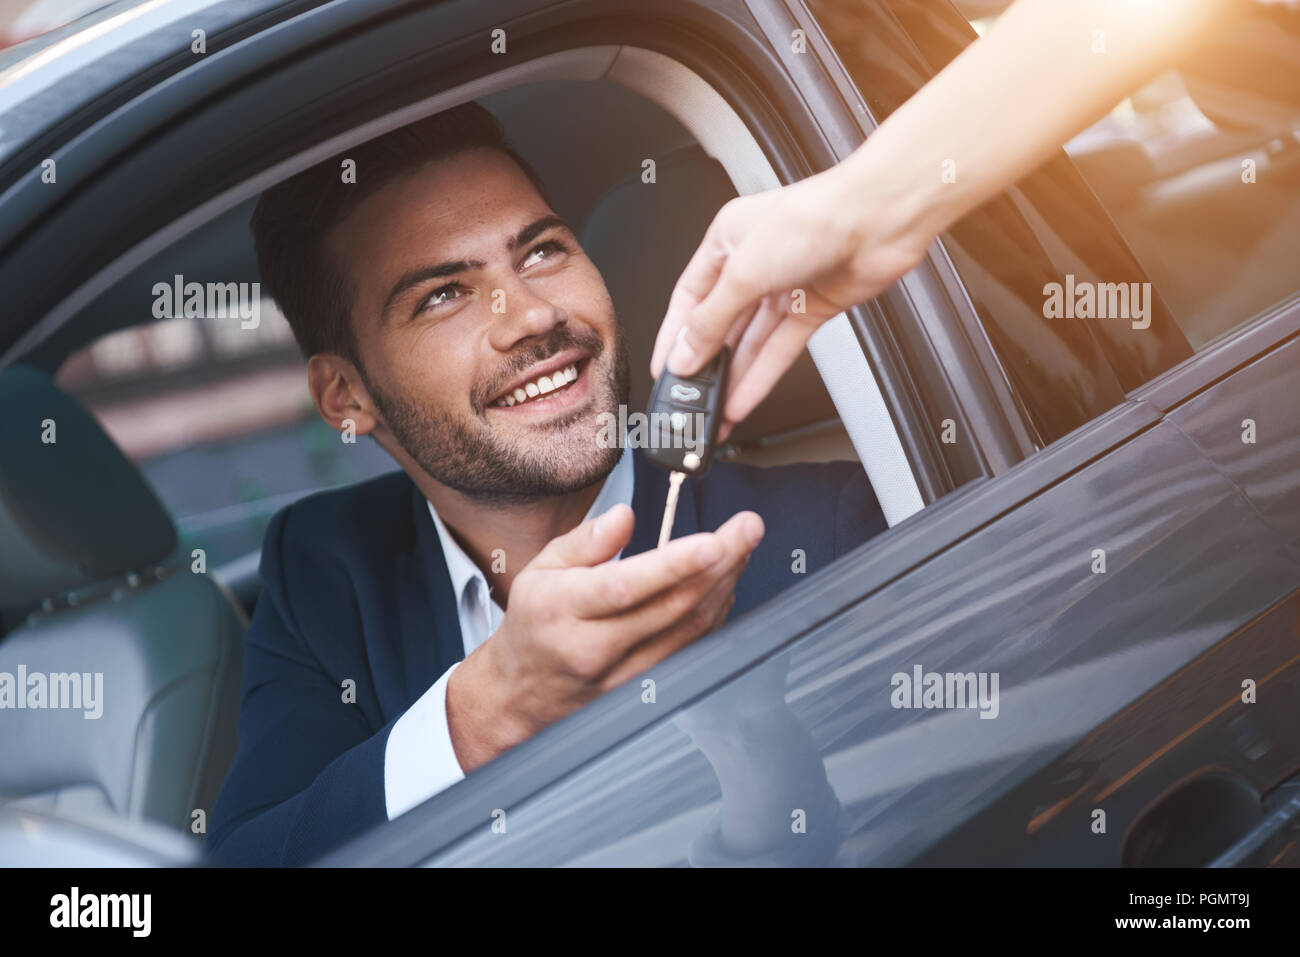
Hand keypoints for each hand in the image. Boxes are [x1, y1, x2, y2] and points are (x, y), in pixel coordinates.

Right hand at [446, 503, 764, 770]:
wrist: (522, 696)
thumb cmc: (535, 624)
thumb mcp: (539, 571)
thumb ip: (584, 542)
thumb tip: (624, 517)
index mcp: (562, 609)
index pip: (624, 587)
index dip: (674, 565)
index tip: (714, 541)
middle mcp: (594, 647)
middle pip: (672, 606)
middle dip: (720, 563)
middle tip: (749, 527)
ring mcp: (624, 675)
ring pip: (690, 629)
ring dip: (725, 585)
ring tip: (742, 545)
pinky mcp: (645, 689)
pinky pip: (692, 648)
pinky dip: (716, 613)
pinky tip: (724, 583)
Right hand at [649, 161, 926, 442]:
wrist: (879, 219)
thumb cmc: (815, 217)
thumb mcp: (743, 271)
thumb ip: (710, 320)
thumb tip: (684, 353)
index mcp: (726, 241)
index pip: (688, 299)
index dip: (674, 337)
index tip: (665, 370)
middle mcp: (753, 264)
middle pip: (719, 324)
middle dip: (705, 363)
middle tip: (690, 399)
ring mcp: (784, 288)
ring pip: (749, 343)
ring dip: (732, 378)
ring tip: (714, 411)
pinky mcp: (812, 308)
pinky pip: (778, 350)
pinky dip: (761, 377)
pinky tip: (743, 399)